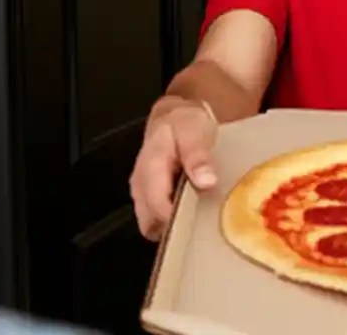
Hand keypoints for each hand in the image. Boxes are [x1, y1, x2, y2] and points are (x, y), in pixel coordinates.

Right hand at [129, 95, 218, 239]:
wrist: (174, 117)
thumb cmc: (184, 124)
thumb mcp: (195, 132)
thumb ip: (198, 156)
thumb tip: (205, 181)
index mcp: (150, 168)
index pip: (157, 207)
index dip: (178, 220)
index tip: (200, 222)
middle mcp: (140, 185)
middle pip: (151, 223)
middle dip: (174, 228)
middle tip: (200, 225)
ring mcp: (142, 193)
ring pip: (152, 224)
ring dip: (172, 227)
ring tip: (198, 220)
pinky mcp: (148, 198)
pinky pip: (156, 220)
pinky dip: (171, 223)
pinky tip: (190, 215)